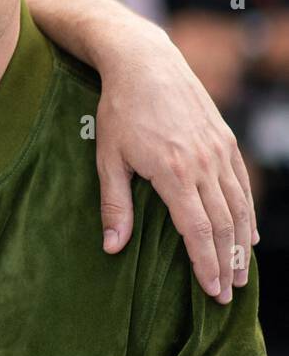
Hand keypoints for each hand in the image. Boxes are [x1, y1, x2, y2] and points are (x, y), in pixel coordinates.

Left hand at [95, 26, 255, 303]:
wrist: (144, 62)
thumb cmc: (119, 111)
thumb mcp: (107, 158)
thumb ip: (114, 204)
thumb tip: (113, 247)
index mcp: (174, 173)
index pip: (197, 231)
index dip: (206, 264)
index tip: (212, 290)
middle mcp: (204, 164)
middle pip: (223, 225)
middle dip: (227, 263)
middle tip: (228, 293)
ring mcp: (219, 151)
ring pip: (238, 207)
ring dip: (241, 244)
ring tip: (240, 273)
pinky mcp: (225, 140)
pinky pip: (242, 184)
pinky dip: (247, 212)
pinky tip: (247, 234)